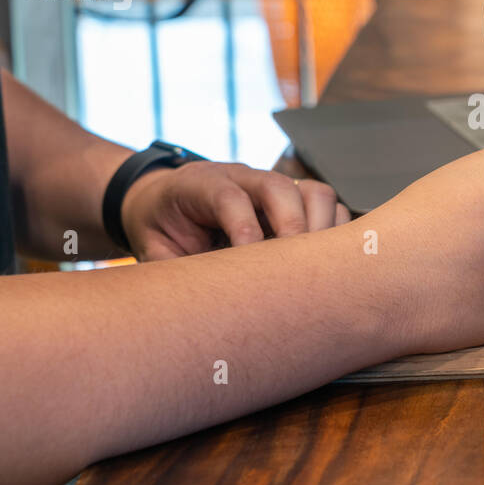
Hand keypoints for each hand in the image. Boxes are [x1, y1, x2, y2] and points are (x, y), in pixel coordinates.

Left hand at [119, 162, 349, 260]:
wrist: (164, 201)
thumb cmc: (161, 229)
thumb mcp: (152, 250)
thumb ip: (173, 270)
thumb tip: (197, 306)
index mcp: (198, 185)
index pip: (229, 198)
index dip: (244, 231)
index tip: (248, 265)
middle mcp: (241, 178)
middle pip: (279, 187)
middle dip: (291, 229)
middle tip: (291, 273)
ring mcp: (270, 185)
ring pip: (313, 192)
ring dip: (319, 230)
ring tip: (310, 270)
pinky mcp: (292, 197)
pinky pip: (326, 205)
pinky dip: (332, 232)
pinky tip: (317, 264)